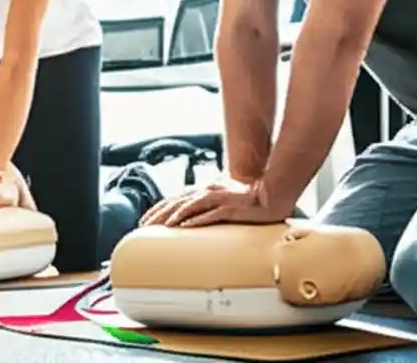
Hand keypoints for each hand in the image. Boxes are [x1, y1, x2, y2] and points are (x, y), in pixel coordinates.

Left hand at [139, 179, 290, 227]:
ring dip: (174, 217)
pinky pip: (210, 214)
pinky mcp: (230, 208)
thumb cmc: (247, 201)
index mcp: (204, 189)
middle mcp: (208, 190)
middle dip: (159, 214)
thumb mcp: (221, 200)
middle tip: (145, 226)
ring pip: (190, 206)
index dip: (158, 208)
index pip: (175, 198)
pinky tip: (185, 227)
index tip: (145, 220)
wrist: (271, 198)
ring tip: (161, 227)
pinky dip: (196, 220)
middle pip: (177, 202)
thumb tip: (188, 220)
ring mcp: (219, 198)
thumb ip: (206, 206)